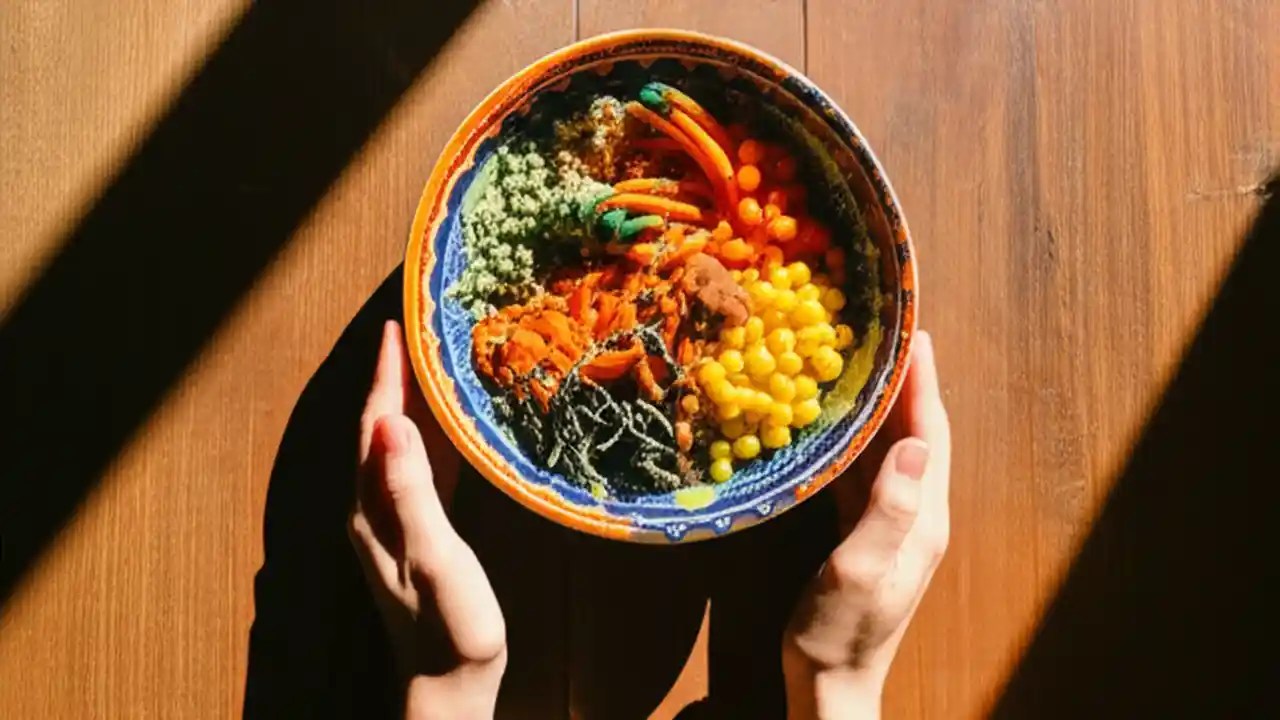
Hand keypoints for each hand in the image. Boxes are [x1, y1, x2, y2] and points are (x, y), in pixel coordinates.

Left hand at [348, 321, 506, 719]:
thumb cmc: (449, 628)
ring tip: (430, 368)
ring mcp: (392, 527)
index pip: (374, 426)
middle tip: (415, 335)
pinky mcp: (416, 539)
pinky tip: (448, 433)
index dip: (385, 377)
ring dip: (409, 407)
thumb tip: (391, 423)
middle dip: (393, 380)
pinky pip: (417, 471)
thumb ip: (413, 492)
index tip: (395, 328)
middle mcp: (373, 512)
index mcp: (374, 510)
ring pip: (396, 449)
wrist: (448, 687)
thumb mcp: (435, 556)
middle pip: (379, 431)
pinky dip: (429, 441)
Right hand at [782, 331, 950, 719]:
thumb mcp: (861, 571)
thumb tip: (910, 445)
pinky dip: (859, 441)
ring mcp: (893, 526)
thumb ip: (888, 510)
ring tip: (866, 364)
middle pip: (916, 435)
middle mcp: (916, 515)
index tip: (914, 334)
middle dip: (907, 384)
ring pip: (892, 451)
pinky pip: (867, 474)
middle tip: (890, 335)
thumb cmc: (840, 633)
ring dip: (883, 407)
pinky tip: (841, 423)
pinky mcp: (865, 535)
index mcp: (922, 519)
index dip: (922, 383)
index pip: (928, 435)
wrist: (832, 686)